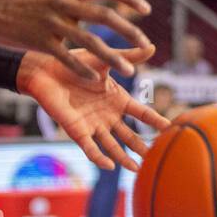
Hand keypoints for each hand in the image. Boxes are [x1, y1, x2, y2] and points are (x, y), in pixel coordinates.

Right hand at [0, 0, 152, 80]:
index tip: (147, 11)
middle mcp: (64, 3)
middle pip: (105, 15)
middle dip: (129, 31)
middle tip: (145, 45)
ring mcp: (52, 22)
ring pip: (89, 41)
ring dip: (112, 57)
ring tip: (129, 71)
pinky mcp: (39, 41)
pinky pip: (66, 57)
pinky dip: (82, 69)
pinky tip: (96, 79)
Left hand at [18, 46, 168, 171]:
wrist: (46, 70)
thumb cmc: (75, 62)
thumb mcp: (106, 59)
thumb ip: (129, 57)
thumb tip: (151, 47)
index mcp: (117, 99)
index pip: (141, 113)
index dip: (155, 120)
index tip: (170, 128)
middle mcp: (107, 115)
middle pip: (129, 135)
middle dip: (141, 146)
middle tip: (156, 156)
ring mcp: (92, 124)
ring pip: (112, 145)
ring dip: (124, 158)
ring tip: (136, 169)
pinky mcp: (76, 131)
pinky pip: (90, 148)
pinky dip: (99, 158)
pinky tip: (110, 167)